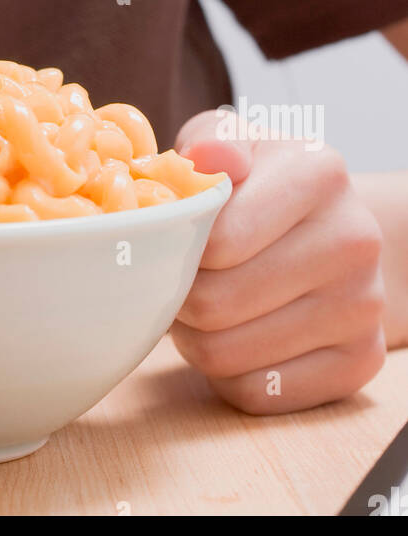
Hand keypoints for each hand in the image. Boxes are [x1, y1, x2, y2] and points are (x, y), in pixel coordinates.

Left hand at [169, 109, 386, 412]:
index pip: (217, 240)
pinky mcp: (359, 364)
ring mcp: (363, 307)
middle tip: (177, 280)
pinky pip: (255, 393)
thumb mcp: (233, 142)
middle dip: (179, 297)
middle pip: (215, 304)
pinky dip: (227, 374)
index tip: (172, 241)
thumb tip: (208, 159)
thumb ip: (211, 142)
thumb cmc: (263, 184)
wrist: (334, 232)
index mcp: (320, 174)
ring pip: (226, 355)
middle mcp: (354, 239)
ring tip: (203, 305)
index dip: (177, 249)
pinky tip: (236, 336)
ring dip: (194, 338)